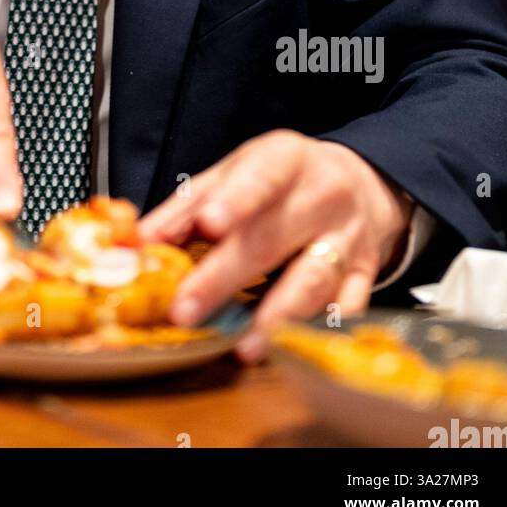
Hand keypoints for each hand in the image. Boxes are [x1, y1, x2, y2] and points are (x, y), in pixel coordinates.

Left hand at [137, 131, 412, 362]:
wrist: (362, 184)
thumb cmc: (280, 181)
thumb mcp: (237, 174)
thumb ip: (188, 206)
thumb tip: (139, 241)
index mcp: (285, 159)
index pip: (259, 178)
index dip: (234, 201)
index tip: (208, 224)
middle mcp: (322, 195)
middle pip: (271, 239)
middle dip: (225, 278)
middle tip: (185, 309)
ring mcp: (349, 237)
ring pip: (313, 281)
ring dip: (275, 318)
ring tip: (242, 347)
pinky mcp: (367, 274)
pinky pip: (346, 307)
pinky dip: (316, 329)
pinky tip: (290, 345)